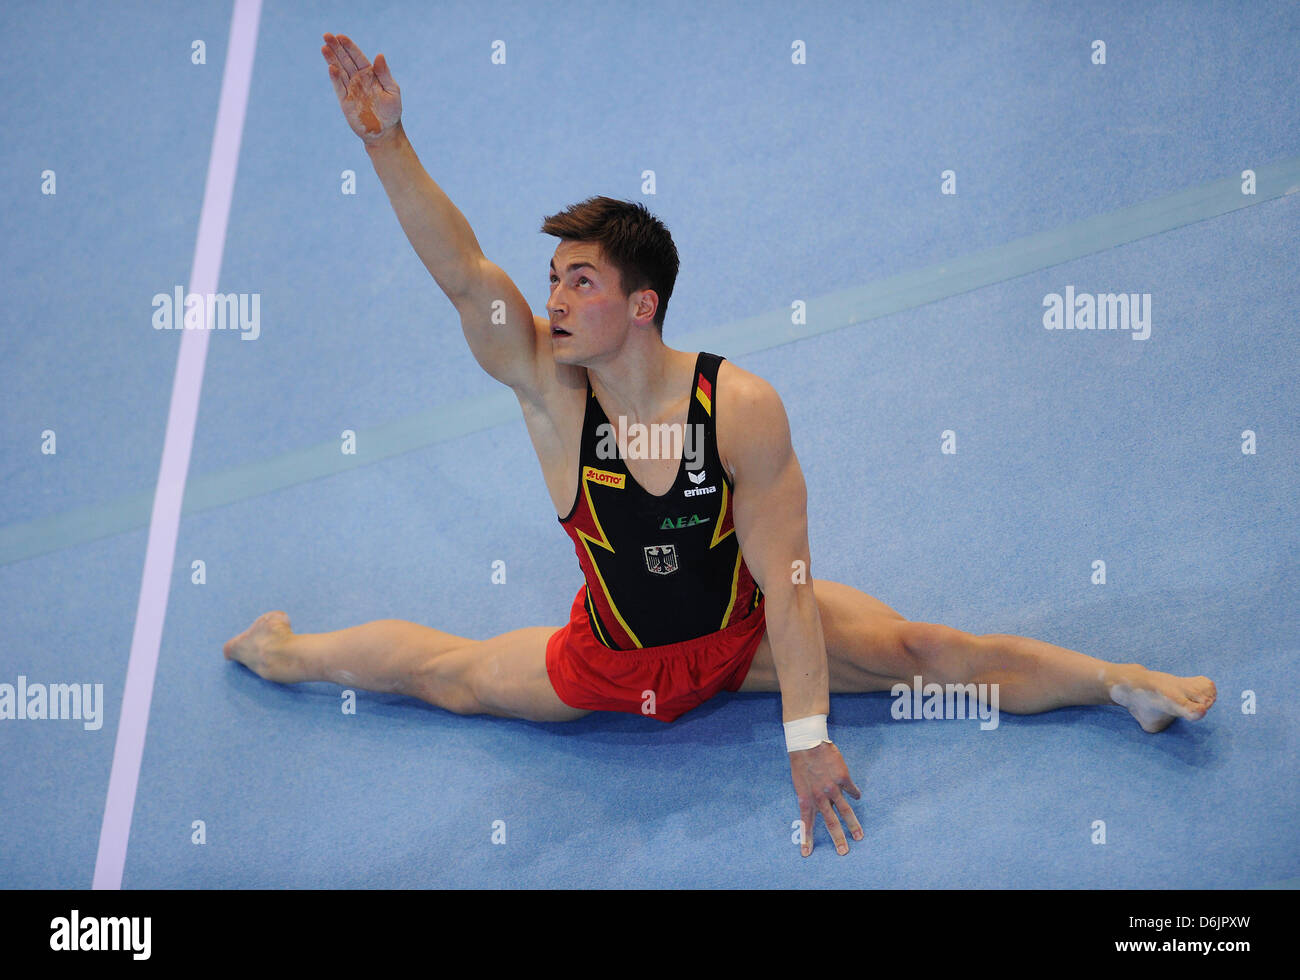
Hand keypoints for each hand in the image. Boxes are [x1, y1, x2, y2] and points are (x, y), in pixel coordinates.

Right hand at [321, 33, 401, 143]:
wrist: (385, 132)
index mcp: (370, 74)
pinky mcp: (345, 101)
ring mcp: (351, 89)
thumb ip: (384, 73)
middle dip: (336, 48)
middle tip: (326, 35)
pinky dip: (335, 77)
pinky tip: (331, 67)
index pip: (357, 57)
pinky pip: (339, 87)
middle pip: (345, 60)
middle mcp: (358, 79)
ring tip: (324, 47)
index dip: (349, 46)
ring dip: (331, 59)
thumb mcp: (392, 91)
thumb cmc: (391, 111)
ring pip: (339, 71)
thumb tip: (379, 55)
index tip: (341, 36)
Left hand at [789, 741, 861, 856]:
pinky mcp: (843, 778)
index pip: (806, 823)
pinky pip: (852, 790)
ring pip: (845, 811)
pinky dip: (855, 794)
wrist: (808, 742)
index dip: (806, 839)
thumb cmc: (801, 762)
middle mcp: (820, 796)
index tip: (806, 854)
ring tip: (859, 836)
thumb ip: (810, 797)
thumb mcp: (799, 783)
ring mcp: (832, 788)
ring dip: (853, 825)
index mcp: (806, 798)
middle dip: (837, 839)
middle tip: (843, 852)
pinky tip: (857, 796)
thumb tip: (822, 807)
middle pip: (830, 822)